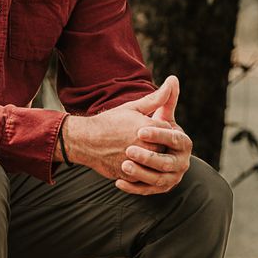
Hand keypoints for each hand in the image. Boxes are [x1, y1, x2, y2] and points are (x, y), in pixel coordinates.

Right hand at [62, 76, 191, 195]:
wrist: (85, 140)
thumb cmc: (110, 122)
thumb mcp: (133, 108)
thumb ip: (155, 99)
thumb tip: (172, 81)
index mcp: (149, 128)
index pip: (168, 131)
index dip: (160, 130)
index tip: (152, 129)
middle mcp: (145, 146)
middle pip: (162, 148)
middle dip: (156, 145)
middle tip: (143, 142)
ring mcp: (137, 162)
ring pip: (153, 164)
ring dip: (148, 159)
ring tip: (135, 151)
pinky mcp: (129, 175)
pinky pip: (142, 176)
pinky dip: (139, 171)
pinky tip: (130, 162)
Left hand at [118, 75, 192, 195]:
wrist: (145, 150)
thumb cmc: (152, 130)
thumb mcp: (157, 116)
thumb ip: (163, 100)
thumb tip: (172, 79)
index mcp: (184, 143)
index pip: (174, 140)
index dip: (158, 135)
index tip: (139, 130)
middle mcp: (181, 163)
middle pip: (167, 163)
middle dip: (149, 158)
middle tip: (129, 150)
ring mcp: (171, 179)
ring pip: (157, 180)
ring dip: (140, 174)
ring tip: (123, 166)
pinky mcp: (158, 189)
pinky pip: (146, 191)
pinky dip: (133, 188)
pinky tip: (118, 181)